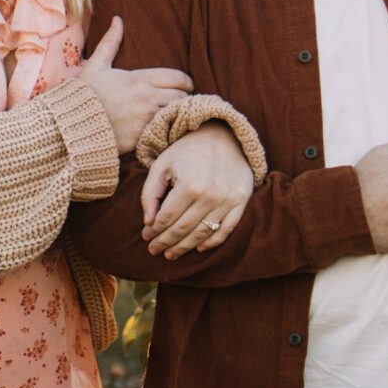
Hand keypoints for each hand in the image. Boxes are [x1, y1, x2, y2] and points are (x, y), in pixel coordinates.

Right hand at [81, 17, 193, 154]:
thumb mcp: (96, 66)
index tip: (186, 85)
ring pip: (176, 114)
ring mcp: (146, 119)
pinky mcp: (142, 137)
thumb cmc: (84, 95)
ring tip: (176, 115)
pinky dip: (169, 131)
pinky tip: (166, 131)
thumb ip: (110, 43)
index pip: (177, 77)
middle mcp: (146, 98)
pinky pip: (166, 133)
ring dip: (178, 114)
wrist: (72, 126)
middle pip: (181, 97)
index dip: (186, 81)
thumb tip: (118, 19)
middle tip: (182, 101)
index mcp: (138, 79)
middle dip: (184, 98)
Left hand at [140, 124, 254, 257]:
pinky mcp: (241, 201)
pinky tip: (198, 248)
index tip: (146, 238)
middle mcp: (209, 196)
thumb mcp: (162, 165)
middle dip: (165, 243)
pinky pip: (226, 229)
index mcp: (188, 185)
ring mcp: (227, 200)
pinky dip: (212, 242)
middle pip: (182, 229)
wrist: (223, 134)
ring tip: (171, 254)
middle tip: (154, 251)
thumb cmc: (187, 150)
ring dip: (184, 247)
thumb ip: (150, 194)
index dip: (154, 232)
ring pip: (202, 234)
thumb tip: (148, 223)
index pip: (166, 219)